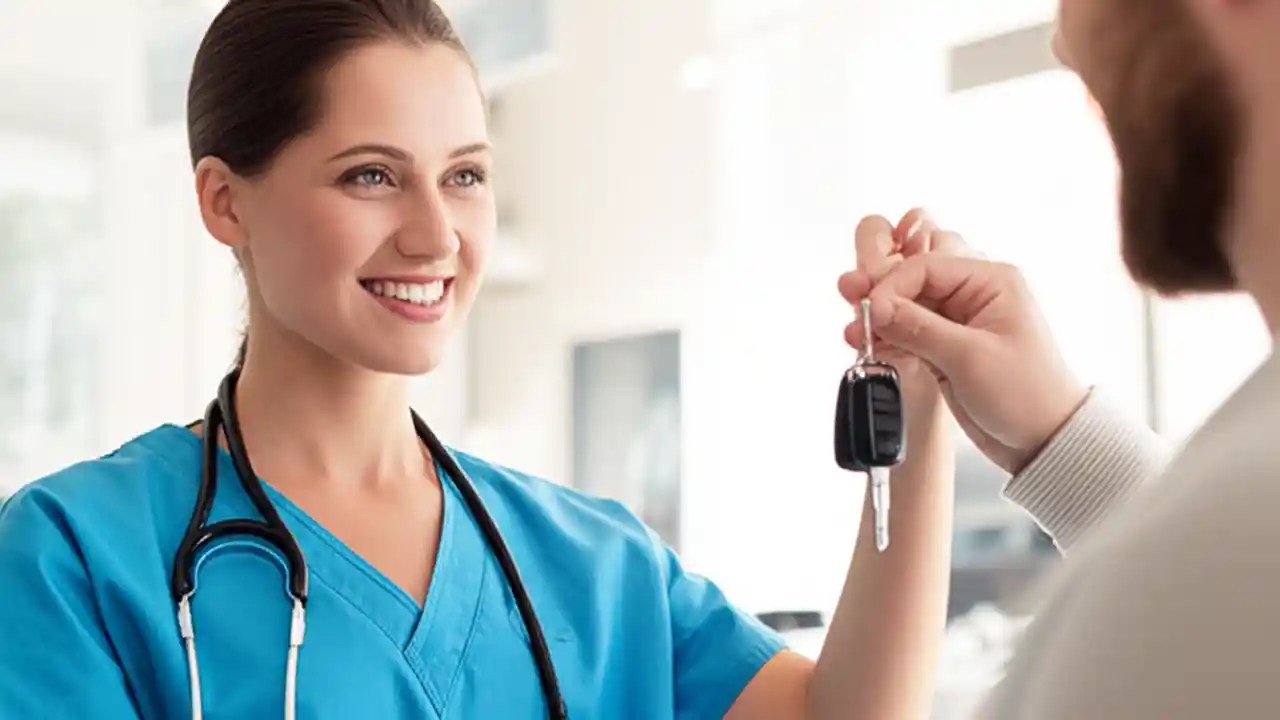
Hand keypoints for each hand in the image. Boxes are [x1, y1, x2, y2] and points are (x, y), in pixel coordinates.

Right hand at [838, 215, 1087, 473]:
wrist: (1045, 442)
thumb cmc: (1028, 395)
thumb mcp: (970, 358)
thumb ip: (919, 328)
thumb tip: (878, 306)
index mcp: (991, 282)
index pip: (925, 267)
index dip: (892, 287)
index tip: (870, 311)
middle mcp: (974, 296)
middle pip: (912, 285)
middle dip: (880, 299)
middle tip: (851, 310)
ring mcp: (959, 324)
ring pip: (906, 311)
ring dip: (880, 322)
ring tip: (855, 335)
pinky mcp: (948, 350)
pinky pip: (909, 336)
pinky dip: (889, 341)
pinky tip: (869, 347)